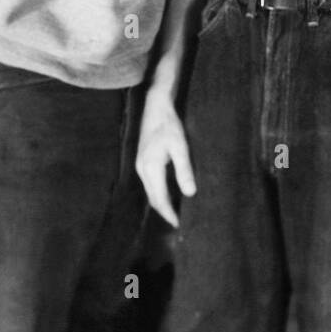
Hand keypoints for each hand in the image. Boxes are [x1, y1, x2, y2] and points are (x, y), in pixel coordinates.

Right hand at [135, 94, 196, 227]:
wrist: (155, 107)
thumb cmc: (169, 125)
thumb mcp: (180, 147)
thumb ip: (184, 170)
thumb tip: (190, 193)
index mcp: (151, 168)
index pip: (159, 199)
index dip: (169, 213)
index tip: (179, 224)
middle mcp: (142, 169)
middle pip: (152, 198)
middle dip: (164, 211)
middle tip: (178, 222)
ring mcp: (141, 165)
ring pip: (150, 191)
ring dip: (161, 202)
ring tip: (175, 210)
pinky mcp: (143, 160)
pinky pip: (150, 183)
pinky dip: (158, 192)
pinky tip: (169, 192)